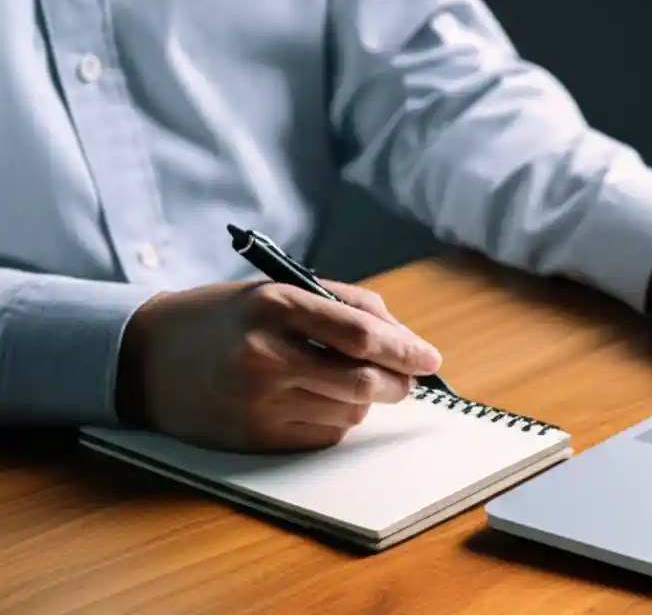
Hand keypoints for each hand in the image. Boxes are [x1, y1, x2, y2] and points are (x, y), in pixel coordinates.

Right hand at [117, 280, 441, 451]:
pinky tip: (316, 400)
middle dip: (399, 382)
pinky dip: (337, 419)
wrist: (145, 357)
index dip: (406, 348)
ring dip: (365, 399)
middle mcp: (266, 355)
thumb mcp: (278, 290)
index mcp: (275, 306)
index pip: (362, 333)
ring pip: (350, 411)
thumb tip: (404, 340)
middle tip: (409, 378)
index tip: (430, 357)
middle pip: (363, 381)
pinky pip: (324, 435)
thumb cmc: (224, 318)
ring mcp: (259, 401)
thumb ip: (344, 306)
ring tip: (346, 381)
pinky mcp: (254, 437)